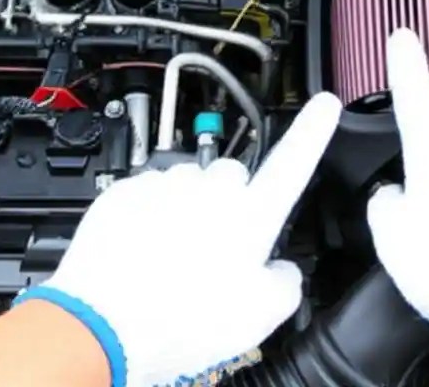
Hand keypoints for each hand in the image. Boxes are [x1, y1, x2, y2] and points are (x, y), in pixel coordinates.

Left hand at [25, 93, 341, 386]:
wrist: (104, 324)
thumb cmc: (180, 322)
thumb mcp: (259, 318)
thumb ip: (285, 282)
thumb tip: (280, 270)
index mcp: (251, 216)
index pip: (293, 162)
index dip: (312, 132)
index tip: (324, 103)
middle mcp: (210, 190)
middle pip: (233, 177)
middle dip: (229, 203)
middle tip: (215, 252)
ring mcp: (165, 186)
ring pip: (188, 185)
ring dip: (186, 212)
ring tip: (173, 261)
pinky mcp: (126, 191)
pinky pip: (148, 193)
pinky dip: (149, 217)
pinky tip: (144, 254)